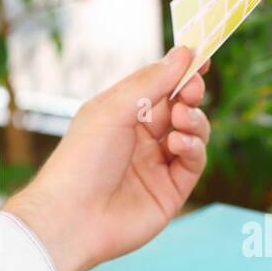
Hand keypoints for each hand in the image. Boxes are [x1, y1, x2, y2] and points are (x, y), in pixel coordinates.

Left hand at [3, 46, 209, 270]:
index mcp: (122, 114)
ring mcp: (157, 164)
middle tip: (193, 89)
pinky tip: (179, 144)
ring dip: (194, 121)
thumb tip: (183, 53)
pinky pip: (193, 162)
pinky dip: (193, 148)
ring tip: (180, 120)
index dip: (180, 72)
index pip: (158, 86)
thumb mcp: (113, 109)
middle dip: (190, 94)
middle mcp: (141, 138)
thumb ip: (152, 82)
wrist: (72, 217)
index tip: (200, 59)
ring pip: (192, 134)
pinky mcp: (171, 191)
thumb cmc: (81, 159)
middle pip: (180, 107)